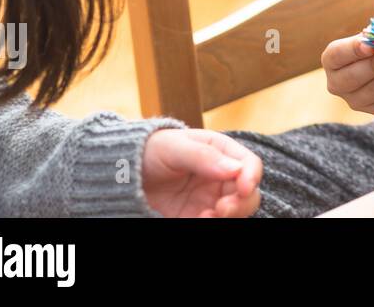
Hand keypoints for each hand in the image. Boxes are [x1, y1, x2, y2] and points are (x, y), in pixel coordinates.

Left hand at [142, 128, 261, 216]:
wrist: (122, 175)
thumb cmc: (151, 151)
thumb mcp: (174, 147)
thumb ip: (203, 156)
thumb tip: (235, 169)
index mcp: (222, 152)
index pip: (249, 164)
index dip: (251, 176)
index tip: (244, 188)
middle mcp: (221, 178)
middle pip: (248, 193)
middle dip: (241, 203)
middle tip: (222, 209)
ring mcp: (210, 200)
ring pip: (237, 211)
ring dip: (229, 216)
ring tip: (207, 217)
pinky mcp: (197, 217)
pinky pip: (216, 223)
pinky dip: (213, 225)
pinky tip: (198, 220)